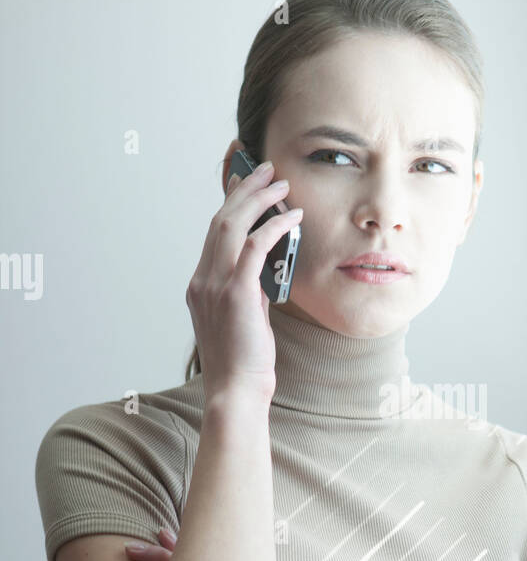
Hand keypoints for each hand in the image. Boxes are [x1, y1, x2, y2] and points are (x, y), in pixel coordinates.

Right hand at [186, 158, 303, 405]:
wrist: (236, 391)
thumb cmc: (244, 361)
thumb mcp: (244, 317)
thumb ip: (249, 289)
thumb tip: (268, 266)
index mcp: (200, 284)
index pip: (214, 232)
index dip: (229, 202)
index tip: (241, 180)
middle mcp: (203, 280)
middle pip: (221, 220)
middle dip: (244, 189)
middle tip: (266, 169)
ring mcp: (216, 285)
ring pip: (233, 226)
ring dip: (258, 199)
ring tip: (280, 183)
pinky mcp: (237, 294)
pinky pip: (256, 247)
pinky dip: (274, 226)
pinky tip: (292, 216)